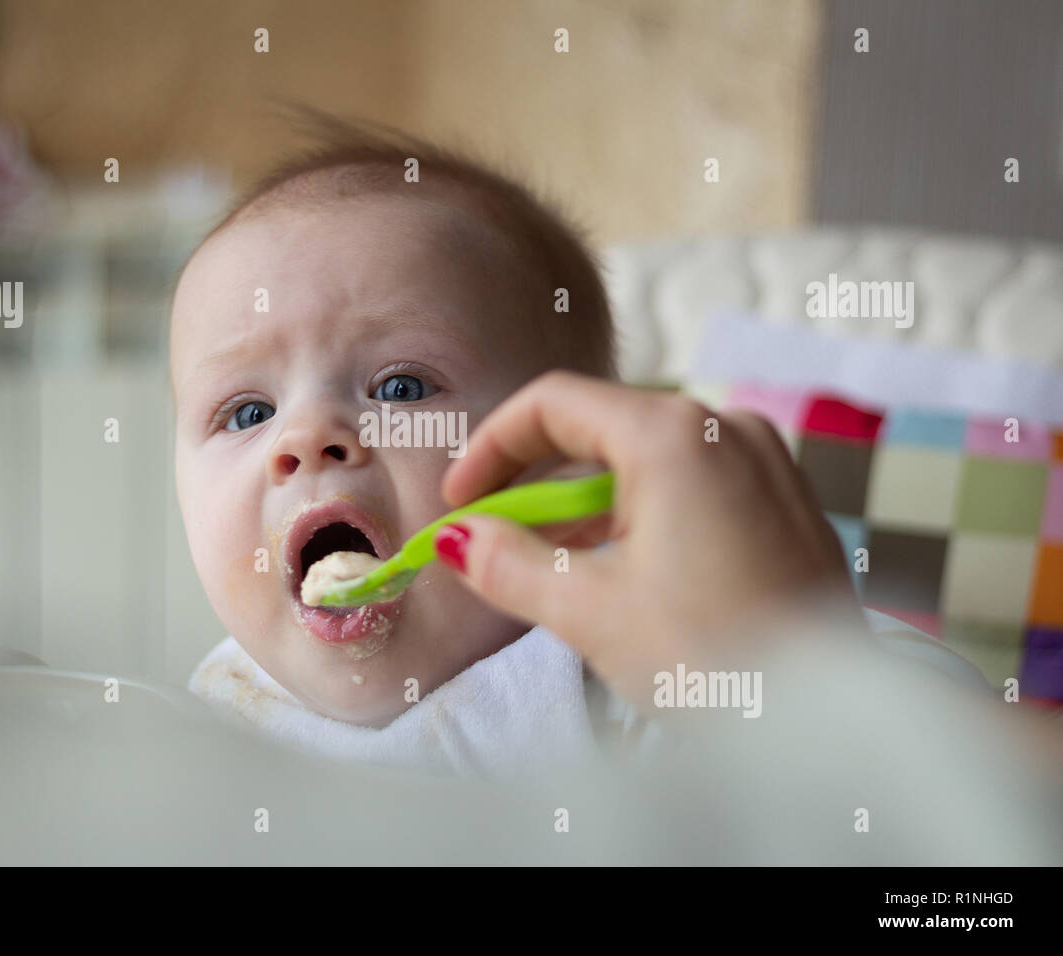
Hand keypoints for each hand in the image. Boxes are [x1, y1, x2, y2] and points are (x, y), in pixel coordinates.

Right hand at [436, 371, 859, 705]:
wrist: (836, 722)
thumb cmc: (715, 662)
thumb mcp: (591, 612)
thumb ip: (509, 563)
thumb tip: (457, 538)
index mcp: (675, 435)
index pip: (554, 403)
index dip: (492, 447)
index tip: (461, 501)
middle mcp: (726, 427)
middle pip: (601, 427)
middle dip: (537, 481)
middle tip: (495, 538)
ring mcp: (764, 460)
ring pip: (646, 459)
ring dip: (587, 505)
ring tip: (549, 567)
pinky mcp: (784, 498)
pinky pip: (691, 483)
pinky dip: (640, 514)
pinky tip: (618, 571)